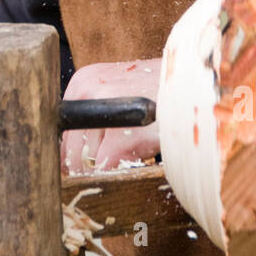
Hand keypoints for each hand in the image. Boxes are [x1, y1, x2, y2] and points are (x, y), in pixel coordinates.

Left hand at [60, 59, 161, 175]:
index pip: (60, 130)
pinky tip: (135, 161)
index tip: (77, 167)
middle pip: (69, 149)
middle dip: (84, 167)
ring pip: (87, 161)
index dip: (69, 153)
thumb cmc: (159, 92)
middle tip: (104, 174)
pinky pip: (106, 168)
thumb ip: (96, 114)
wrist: (195, 86)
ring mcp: (105, 111)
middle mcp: (87, 91)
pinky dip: (118, 174)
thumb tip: (71, 156)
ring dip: (104, 170)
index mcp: (82, 82)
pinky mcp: (124, 135)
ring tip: (127, 159)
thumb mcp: (119, 91)